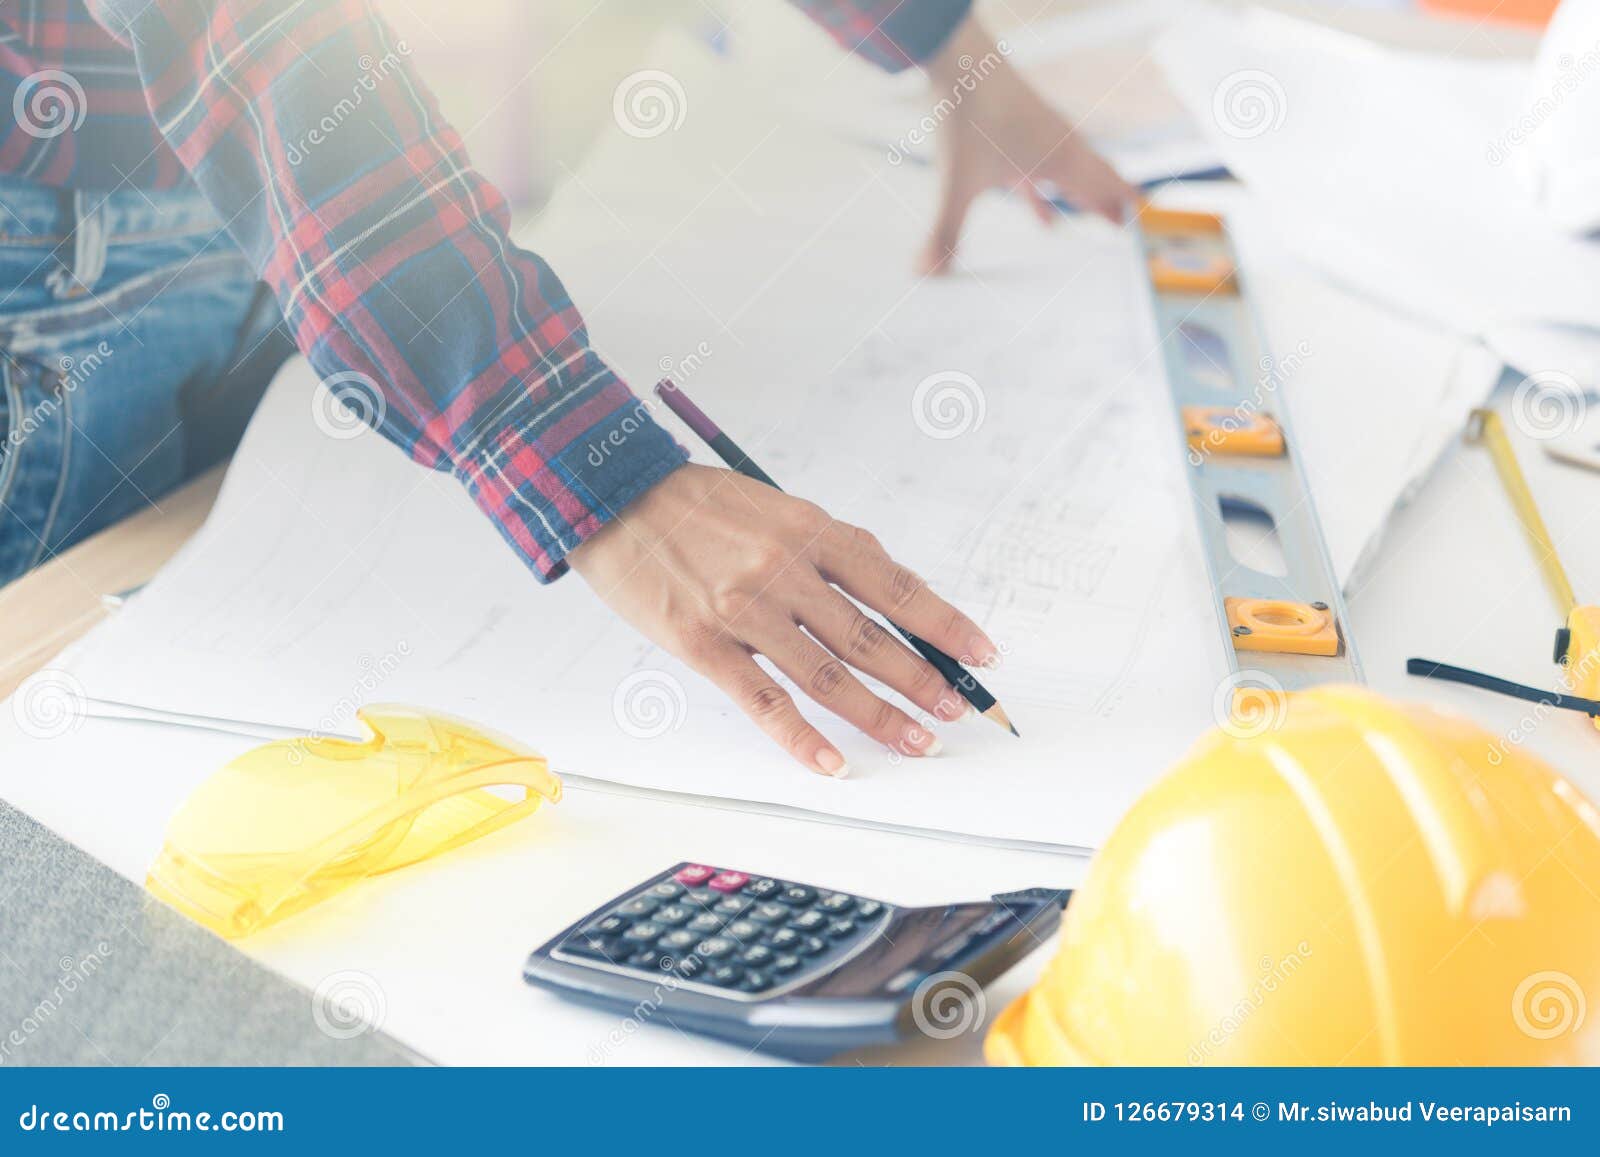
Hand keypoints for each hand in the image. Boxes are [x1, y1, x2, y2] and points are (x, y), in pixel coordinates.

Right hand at [568, 464, 997, 776]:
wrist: (610, 495)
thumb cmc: (691, 502)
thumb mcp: (771, 504)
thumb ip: (820, 548)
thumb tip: (877, 595)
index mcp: (808, 528)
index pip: (894, 583)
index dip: (943, 622)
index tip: (979, 652)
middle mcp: (785, 569)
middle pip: (870, 635)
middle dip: (923, 678)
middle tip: (956, 710)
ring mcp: (745, 610)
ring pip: (829, 675)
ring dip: (880, 714)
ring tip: (917, 742)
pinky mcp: (704, 645)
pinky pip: (764, 702)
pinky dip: (802, 739)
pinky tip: (832, 764)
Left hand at [918, 15, 1137, 273]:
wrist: (962, 62)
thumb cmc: (969, 121)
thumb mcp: (956, 185)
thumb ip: (945, 231)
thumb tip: (928, 272)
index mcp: (1059, 162)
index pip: (1099, 187)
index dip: (1116, 202)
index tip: (1136, 213)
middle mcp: (1059, 143)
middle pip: (1093, 174)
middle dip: (1105, 199)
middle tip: (1123, 218)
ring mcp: (1042, 128)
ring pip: (1070, 162)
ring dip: (1078, 187)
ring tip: (1084, 211)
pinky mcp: (1022, 117)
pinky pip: (1041, 154)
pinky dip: (1042, 177)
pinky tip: (1025, 188)